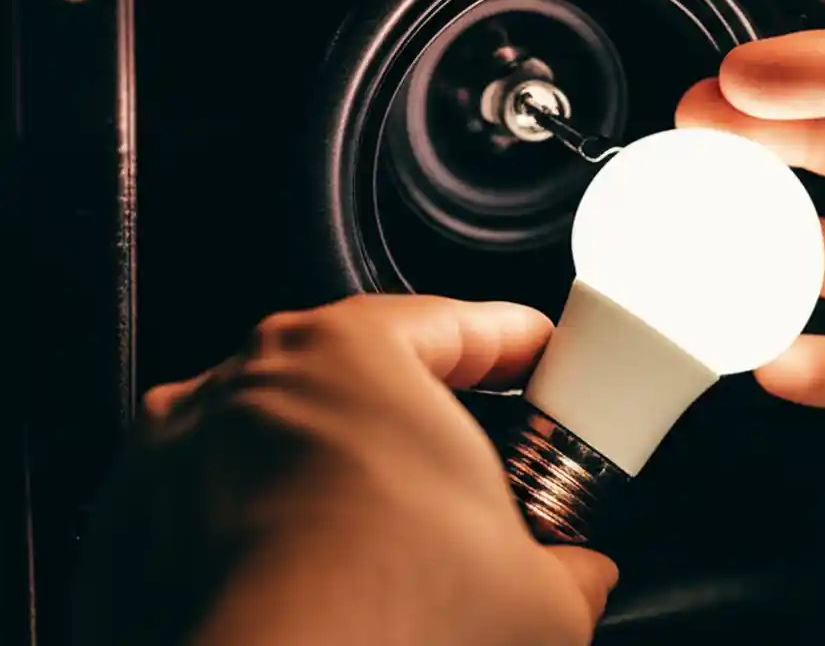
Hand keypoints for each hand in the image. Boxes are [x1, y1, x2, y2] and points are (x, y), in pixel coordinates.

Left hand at [75, 296, 616, 645]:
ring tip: (400, 543)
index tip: (536, 356)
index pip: (453, 322)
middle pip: (366, 375)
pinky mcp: (133, 531)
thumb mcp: (538, 598)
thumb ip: (570, 566)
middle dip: (430, 417)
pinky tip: (323, 584)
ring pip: (290, 439)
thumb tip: (577, 576)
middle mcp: (251, 383)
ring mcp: (179, 456)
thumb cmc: (381, 627)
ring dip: (346, 474)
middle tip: (485, 467)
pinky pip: (224, 504)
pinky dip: (274, 529)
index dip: (512, 341)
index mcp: (352, 353)